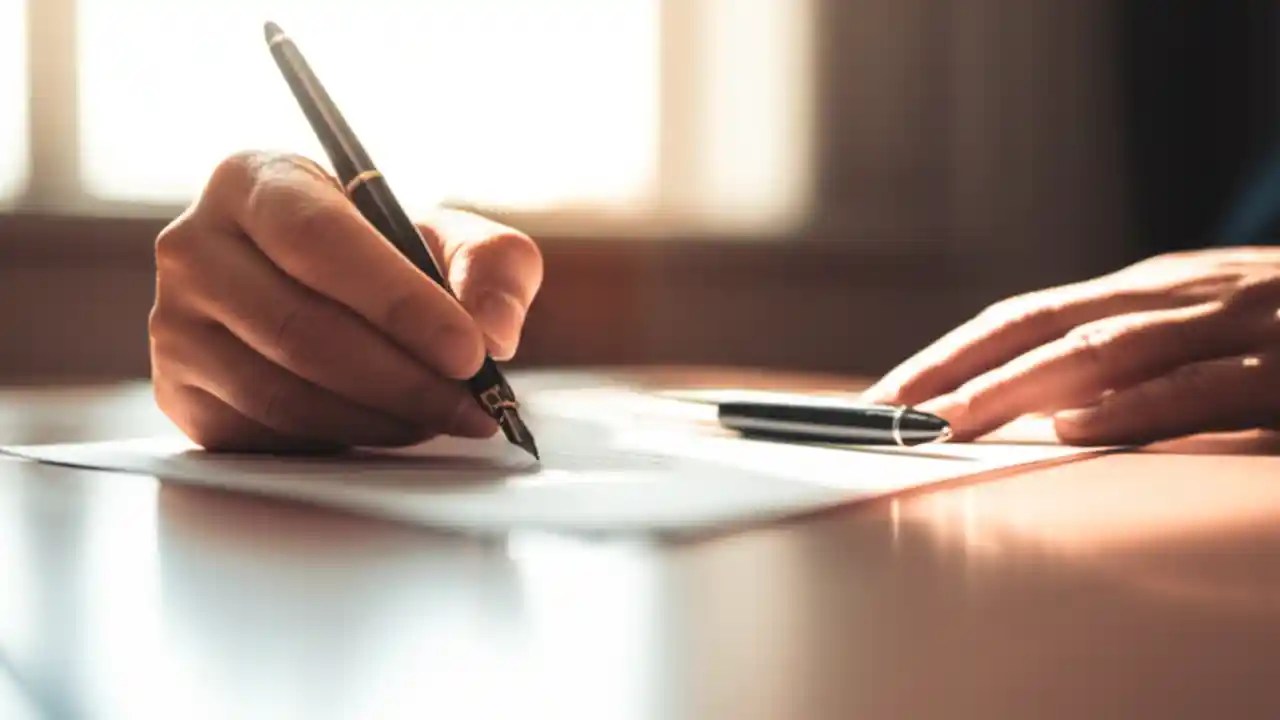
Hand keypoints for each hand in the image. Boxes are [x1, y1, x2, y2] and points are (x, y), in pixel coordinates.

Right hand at [149, 152, 542, 451]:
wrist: (333, 297)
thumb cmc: (391, 258)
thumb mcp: (455, 239)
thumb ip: (493, 267)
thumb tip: (494, 332)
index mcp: (253, 182)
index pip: (317, 241)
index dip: (398, 302)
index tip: (468, 350)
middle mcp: (194, 248)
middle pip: (300, 328)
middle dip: (404, 378)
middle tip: (473, 403)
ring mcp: (175, 326)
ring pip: (283, 393)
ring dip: (380, 417)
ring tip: (445, 416)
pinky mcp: (181, 395)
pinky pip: (266, 435)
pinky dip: (344, 439)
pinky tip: (392, 426)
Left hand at [861, 248, 1279, 443]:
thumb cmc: (1279, 329)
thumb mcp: (1192, 327)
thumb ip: (1120, 357)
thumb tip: (1036, 411)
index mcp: (1144, 290)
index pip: (1018, 319)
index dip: (943, 356)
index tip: (878, 400)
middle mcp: (1176, 296)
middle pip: (1039, 326)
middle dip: (954, 370)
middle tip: (885, 414)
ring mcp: (1232, 328)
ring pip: (1108, 352)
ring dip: (1019, 388)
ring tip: (948, 422)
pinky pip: (1205, 391)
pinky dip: (1138, 410)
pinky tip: (1079, 430)